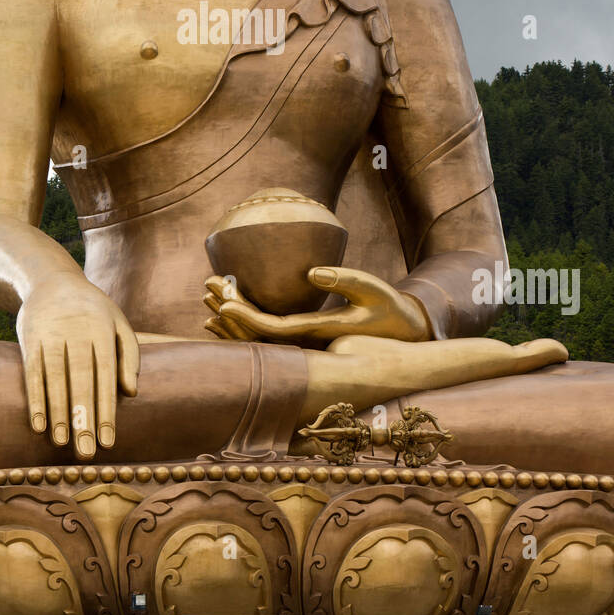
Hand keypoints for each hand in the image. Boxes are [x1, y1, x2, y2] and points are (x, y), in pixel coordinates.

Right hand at [16, 270, 139, 459]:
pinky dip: (35, 399)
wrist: (51, 279)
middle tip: (87, 452)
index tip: (108, 441)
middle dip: (83, 418)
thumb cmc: (93, 309)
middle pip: (81, 381)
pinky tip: (39, 424)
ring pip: (55, 380)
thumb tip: (131, 393)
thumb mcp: (118, 322)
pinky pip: (32, 373)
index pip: (106, 376)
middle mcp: (77, 332)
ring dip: (58, 413)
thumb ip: (129, 355)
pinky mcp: (30, 339)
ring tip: (61, 443)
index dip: (107, 409)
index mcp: (103, 330)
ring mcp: (51, 335)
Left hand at [203, 266, 429, 345]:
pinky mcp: (306, 336)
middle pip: (258, 335)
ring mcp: (305, 341)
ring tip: (211, 291)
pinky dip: (246, 321)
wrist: (405, 335)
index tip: (222, 304)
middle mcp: (306, 342)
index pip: (272, 331)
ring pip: (259, 336)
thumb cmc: (390, 309)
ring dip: (234, 316)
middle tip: (208, 284)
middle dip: (231, 312)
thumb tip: (311, 272)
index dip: (246, 319)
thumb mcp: (373, 289)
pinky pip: (268, 333)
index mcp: (318, 333)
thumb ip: (346, 279)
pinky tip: (228, 311)